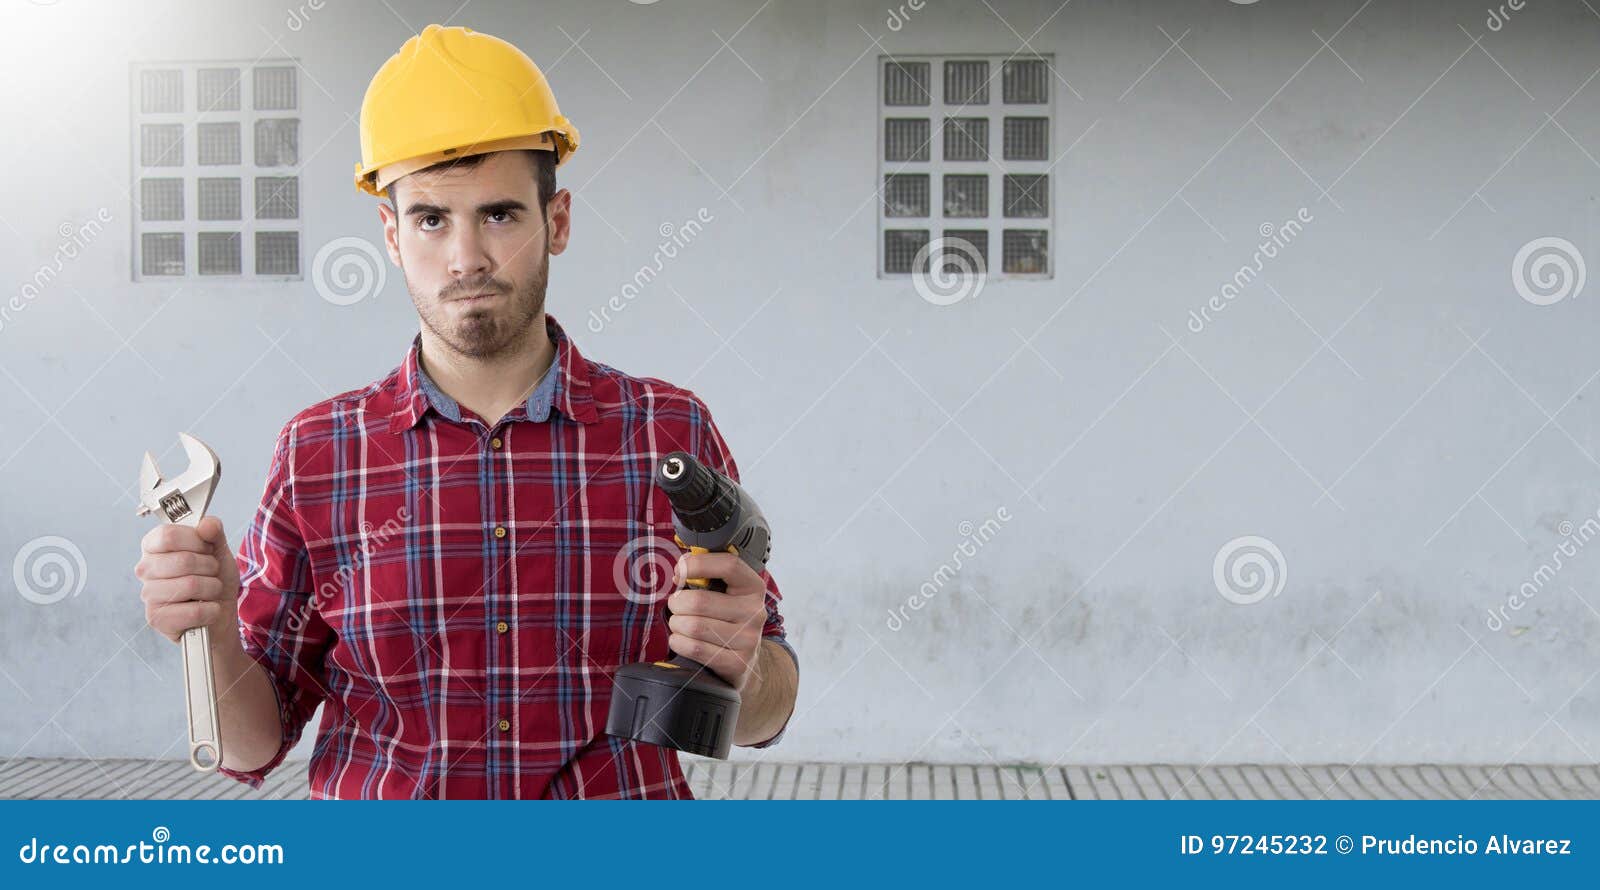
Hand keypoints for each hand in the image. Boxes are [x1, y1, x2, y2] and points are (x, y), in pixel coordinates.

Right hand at [135, 515, 240, 644]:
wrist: (220, 614)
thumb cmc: (213, 578)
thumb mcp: (218, 550)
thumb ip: (214, 532)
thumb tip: (207, 524)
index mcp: (154, 546)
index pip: (169, 535)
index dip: (197, 541)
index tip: (207, 548)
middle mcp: (145, 569)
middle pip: (183, 560)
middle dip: (210, 567)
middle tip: (212, 573)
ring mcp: (148, 595)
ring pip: (190, 585)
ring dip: (212, 589)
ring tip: (209, 591)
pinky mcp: (156, 619)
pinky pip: (194, 611)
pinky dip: (211, 611)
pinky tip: (207, 610)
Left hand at [665, 551, 767, 690]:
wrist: (744, 660)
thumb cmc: (726, 620)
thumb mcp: (727, 595)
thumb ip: (708, 577)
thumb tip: (682, 567)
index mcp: (753, 587)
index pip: (729, 566)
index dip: (699, 564)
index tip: (679, 570)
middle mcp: (755, 612)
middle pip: (699, 601)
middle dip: (677, 603)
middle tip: (675, 606)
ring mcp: (749, 639)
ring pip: (694, 626)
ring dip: (676, 625)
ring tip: (679, 624)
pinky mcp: (738, 663)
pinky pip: (695, 649)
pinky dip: (679, 643)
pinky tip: (681, 640)